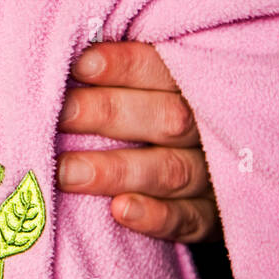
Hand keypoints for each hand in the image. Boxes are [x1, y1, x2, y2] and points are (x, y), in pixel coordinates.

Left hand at [61, 41, 219, 241]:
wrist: (219, 179)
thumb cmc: (148, 115)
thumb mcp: (145, 88)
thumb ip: (112, 76)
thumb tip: (59, 58)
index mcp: (193, 86)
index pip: (163, 69)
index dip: (124, 65)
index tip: (80, 66)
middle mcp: (209, 130)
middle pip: (167, 117)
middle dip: (110, 113)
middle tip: (62, 115)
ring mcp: (214, 176)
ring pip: (171, 170)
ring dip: (117, 171)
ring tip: (67, 172)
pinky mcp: (212, 219)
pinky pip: (188, 219)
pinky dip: (155, 216)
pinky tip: (119, 210)